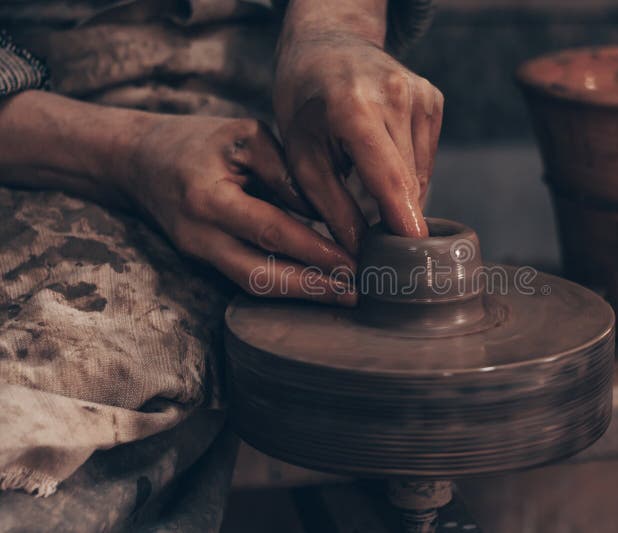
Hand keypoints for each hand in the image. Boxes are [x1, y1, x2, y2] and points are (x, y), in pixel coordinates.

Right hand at [120, 114, 356, 303]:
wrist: (139, 160)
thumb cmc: (199, 141)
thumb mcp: (246, 137)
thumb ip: (285, 172)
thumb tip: (323, 213)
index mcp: (209, 197)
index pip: (271, 230)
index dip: (314, 250)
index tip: (354, 261)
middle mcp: (200, 234)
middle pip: (262, 275)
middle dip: (313, 289)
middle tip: (357, 294)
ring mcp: (198, 253)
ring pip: (253, 286)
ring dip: (301, 295)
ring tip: (345, 296)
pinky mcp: (203, 260)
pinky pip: (246, 280)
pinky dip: (283, 287)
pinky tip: (316, 287)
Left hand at [273, 31, 443, 252]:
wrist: (326, 47)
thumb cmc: (305, 105)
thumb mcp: (302, 157)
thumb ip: (332, 207)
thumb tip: (359, 251)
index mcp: (354, 107)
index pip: (388, 178)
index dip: (402, 219)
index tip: (413, 251)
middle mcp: (394, 95)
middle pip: (408, 180)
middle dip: (395, 214)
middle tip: (374, 238)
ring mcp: (419, 94)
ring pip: (421, 172)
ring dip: (399, 192)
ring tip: (365, 179)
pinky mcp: (433, 98)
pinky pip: (426, 156)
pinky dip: (408, 171)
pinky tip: (381, 158)